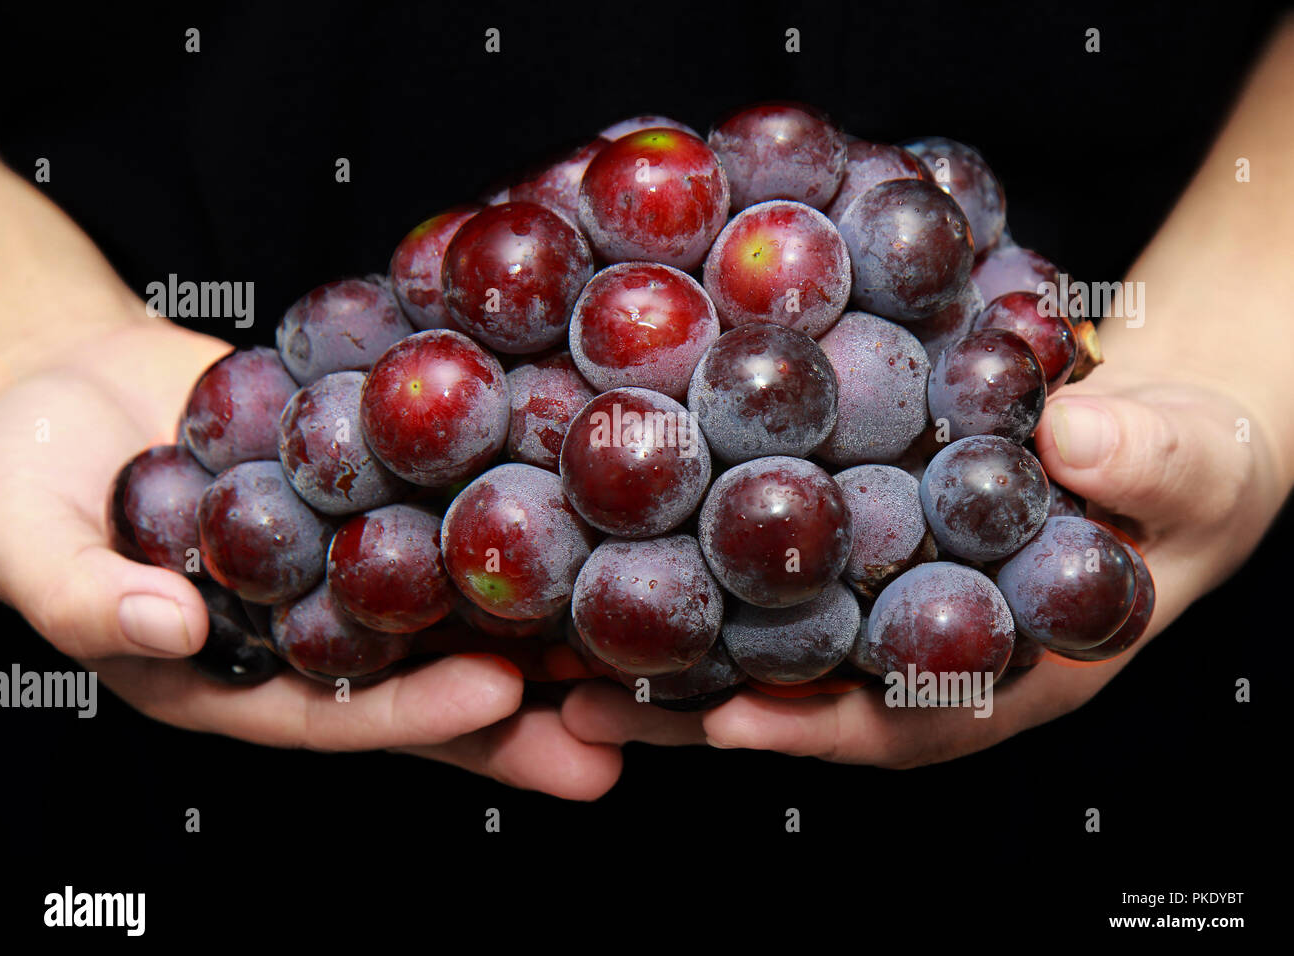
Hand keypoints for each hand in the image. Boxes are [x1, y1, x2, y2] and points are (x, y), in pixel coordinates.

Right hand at [0, 315, 620, 798]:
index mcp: (232, 672)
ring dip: (538, 617)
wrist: (65, 383)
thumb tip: (171, 629)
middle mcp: (307, 627)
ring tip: (632, 633)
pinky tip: (579, 507)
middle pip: (421, 679)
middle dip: (517, 710)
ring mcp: (347, 556)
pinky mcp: (370, 485)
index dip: (412, 714)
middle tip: (612, 730)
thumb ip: (86, 595)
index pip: (334, 713)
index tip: (494, 696)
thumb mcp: (24, 539)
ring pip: (451, 597)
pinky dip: (502, 509)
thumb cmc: (17, 473)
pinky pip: (440, 500)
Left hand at [557, 360, 1279, 766]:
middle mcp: (922, 651)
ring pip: (762, 639)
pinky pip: (765, 567)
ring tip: (554, 645)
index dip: (821, 727)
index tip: (731, 723)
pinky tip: (611, 544)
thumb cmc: (1183, 472)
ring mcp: (878, 603)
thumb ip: (1150, 463)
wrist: (1149, 437)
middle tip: (584, 703)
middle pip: (800, 696)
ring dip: (663, 644)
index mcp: (1005, 668)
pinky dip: (691, 563)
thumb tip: (1074, 439)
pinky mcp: (850, 545)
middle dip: (694, 707)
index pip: (906, 719)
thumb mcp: (1190, 464)